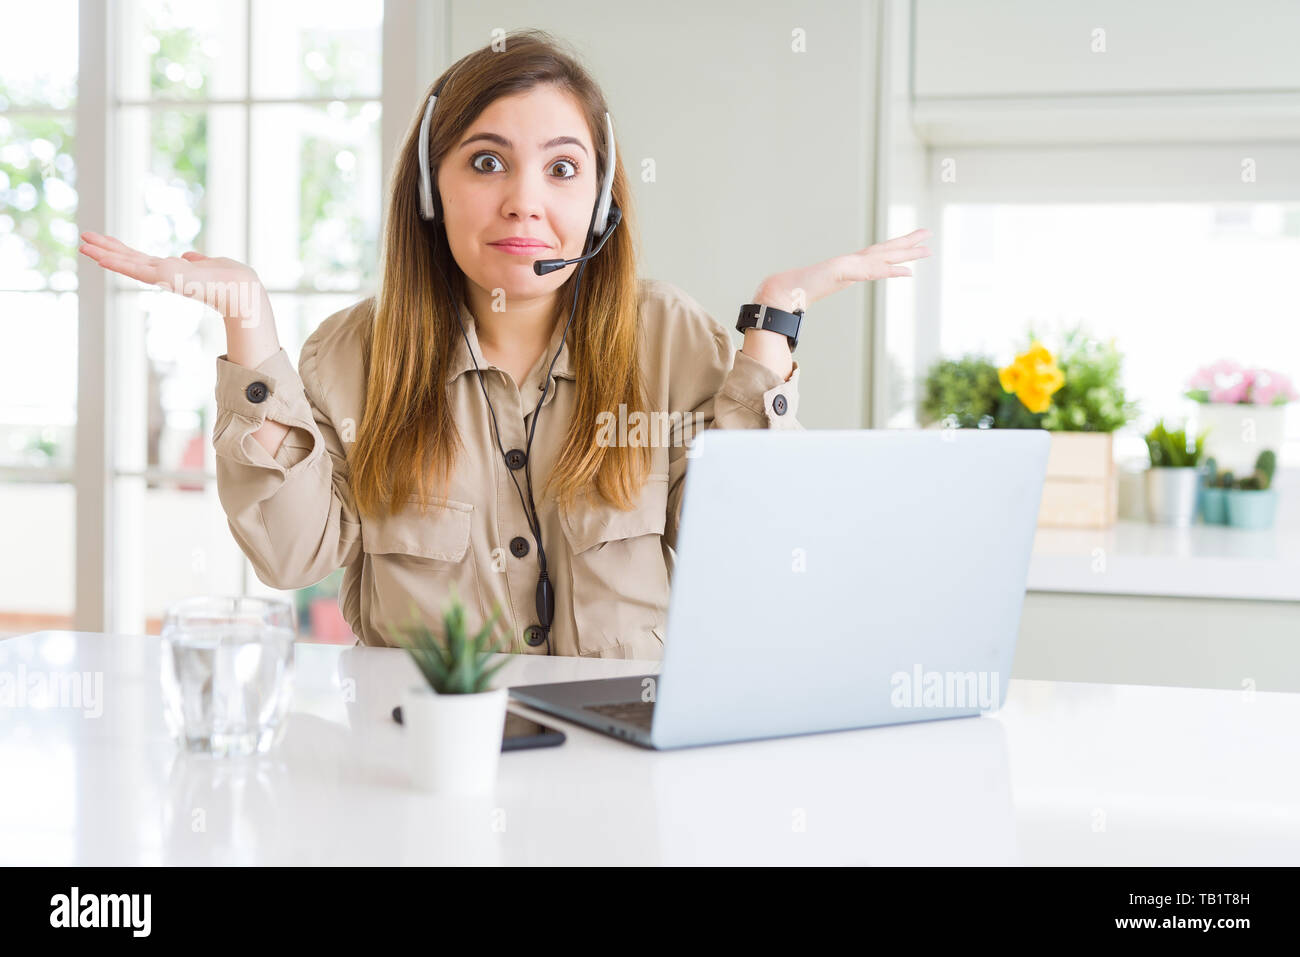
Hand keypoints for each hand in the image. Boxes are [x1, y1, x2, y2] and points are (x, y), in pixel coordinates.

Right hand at [78, 231, 272, 328]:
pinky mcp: (165, 277)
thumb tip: (189, 256)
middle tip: (83, 241)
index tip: (107, 245)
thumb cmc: (230, 278)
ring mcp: (163, 276)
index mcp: (173, 270)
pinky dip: (117, 262)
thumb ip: (197, 261)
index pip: (142, 259)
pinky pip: (136, 270)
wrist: (239, 289)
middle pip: (129, 259)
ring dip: (104, 254)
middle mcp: (164, 274)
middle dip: (107, 250)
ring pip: (127, 263)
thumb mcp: (210, 265)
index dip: (123, 252)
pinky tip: (100, 257)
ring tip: (82, 245)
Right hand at [754, 227, 931, 311]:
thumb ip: (818, 291)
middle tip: (928, 234)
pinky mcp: (841, 272)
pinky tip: (907, 273)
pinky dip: (890, 271)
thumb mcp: (812, 293)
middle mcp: (848, 264)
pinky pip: (871, 272)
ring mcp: (845, 266)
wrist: (777, 294)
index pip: (875, 256)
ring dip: (906, 252)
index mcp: (844, 268)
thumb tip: (817, 296)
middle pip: (883, 250)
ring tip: (927, 247)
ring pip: (882, 257)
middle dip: (907, 242)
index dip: (893, 250)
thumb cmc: (791, 295)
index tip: (911, 246)